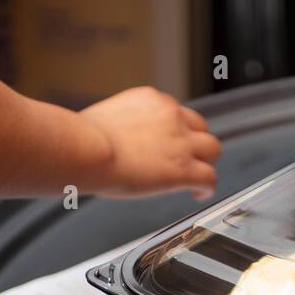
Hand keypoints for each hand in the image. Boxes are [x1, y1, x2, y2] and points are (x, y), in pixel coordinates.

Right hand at [79, 87, 220, 199]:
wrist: (86, 150)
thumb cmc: (81, 140)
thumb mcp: (103, 119)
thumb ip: (117, 127)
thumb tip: (107, 141)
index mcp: (150, 100)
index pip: (174, 112)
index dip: (175, 130)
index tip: (168, 143)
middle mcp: (171, 115)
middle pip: (200, 127)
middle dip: (195, 144)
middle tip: (187, 160)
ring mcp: (181, 142)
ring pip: (212, 149)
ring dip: (205, 163)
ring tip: (197, 178)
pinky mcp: (183, 169)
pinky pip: (209, 178)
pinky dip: (207, 188)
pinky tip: (198, 194)